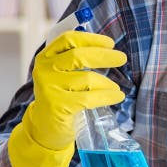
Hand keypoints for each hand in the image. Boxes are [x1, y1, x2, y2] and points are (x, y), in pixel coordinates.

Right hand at [8, 30, 126, 166]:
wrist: (45, 127)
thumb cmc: (61, 96)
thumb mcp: (63, 75)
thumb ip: (77, 60)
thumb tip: (107, 48)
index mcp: (46, 58)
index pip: (68, 39)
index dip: (91, 39)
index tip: (110, 43)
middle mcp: (44, 70)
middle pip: (79, 56)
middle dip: (105, 56)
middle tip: (122, 58)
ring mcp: (49, 88)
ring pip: (88, 78)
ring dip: (108, 83)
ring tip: (116, 88)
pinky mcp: (58, 105)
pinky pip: (91, 97)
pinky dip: (108, 96)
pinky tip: (117, 96)